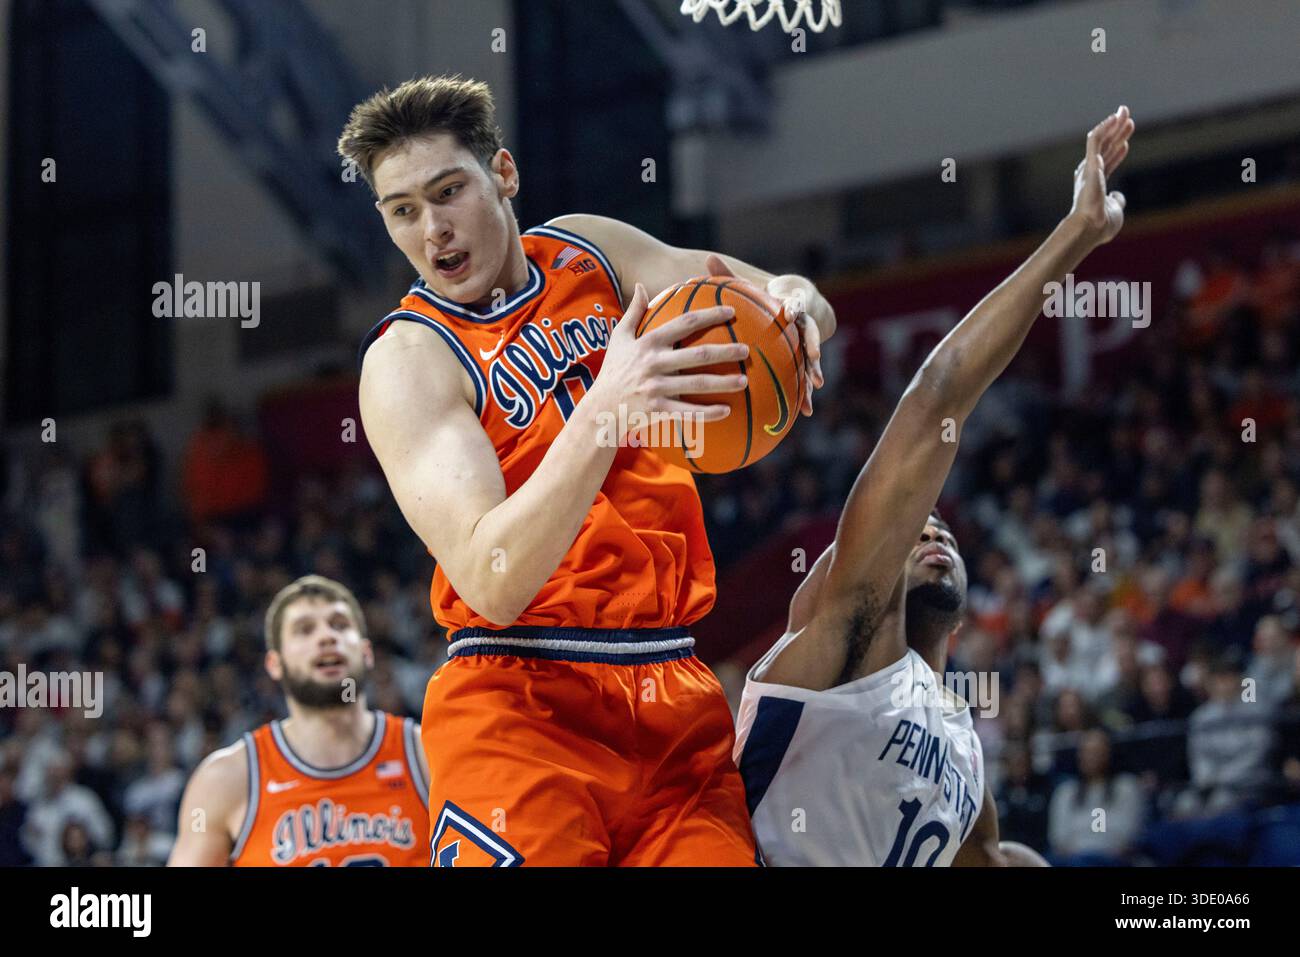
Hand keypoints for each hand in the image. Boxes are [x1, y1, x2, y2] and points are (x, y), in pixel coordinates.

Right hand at [593, 283, 749, 438]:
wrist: (600, 407)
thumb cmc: (614, 370)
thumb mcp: (619, 338)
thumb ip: (634, 312)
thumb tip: (642, 286)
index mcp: (648, 343)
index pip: (684, 323)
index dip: (709, 315)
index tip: (730, 312)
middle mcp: (653, 364)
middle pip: (697, 355)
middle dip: (725, 351)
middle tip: (746, 349)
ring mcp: (656, 388)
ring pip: (696, 385)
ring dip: (723, 383)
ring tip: (744, 381)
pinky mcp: (657, 409)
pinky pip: (687, 412)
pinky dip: (708, 413)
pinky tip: (727, 410)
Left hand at [705, 255, 824, 415]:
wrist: (798, 305)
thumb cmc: (766, 296)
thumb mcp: (751, 286)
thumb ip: (730, 276)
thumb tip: (707, 257)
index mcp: (792, 305)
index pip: (797, 304)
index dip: (795, 307)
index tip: (790, 311)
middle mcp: (804, 324)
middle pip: (812, 333)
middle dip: (814, 343)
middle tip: (814, 354)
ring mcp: (807, 343)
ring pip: (814, 359)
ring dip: (815, 372)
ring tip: (817, 386)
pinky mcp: (805, 360)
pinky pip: (805, 379)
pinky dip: (807, 396)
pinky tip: (807, 413)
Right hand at [1069, 105, 1133, 246]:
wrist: (1091, 226)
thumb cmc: (1101, 224)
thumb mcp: (1115, 210)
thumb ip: (1117, 201)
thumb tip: (1118, 197)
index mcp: (1094, 184)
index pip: (1107, 163)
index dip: (1117, 153)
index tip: (1126, 143)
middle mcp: (1089, 174)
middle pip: (1106, 148)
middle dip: (1117, 133)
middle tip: (1128, 118)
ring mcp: (1089, 167)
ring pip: (1102, 140)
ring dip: (1113, 126)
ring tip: (1125, 113)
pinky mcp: (1089, 162)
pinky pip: (1095, 139)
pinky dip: (1104, 127)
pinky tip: (1114, 118)